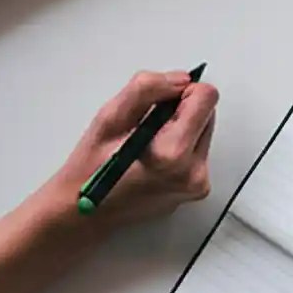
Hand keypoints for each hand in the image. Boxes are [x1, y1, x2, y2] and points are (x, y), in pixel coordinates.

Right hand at [42, 70, 218, 232]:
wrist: (85, 212)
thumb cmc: (92, 168)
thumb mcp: (111, 116)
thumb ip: (148, 88)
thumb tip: (182, 79)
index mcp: (172, 152)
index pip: (206, 97)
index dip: (183, 92)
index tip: (161, 102)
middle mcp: (193, 172)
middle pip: (208, 113)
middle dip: (180, 111)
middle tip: (147, 127)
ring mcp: (197, 184)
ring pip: (203, 131)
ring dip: (181, 129)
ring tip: (148, 144)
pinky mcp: (197, 189)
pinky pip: (198, 152)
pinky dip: (181, 147)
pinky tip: (154, 158)